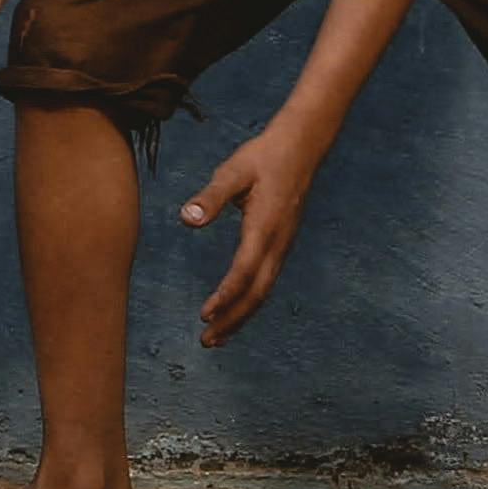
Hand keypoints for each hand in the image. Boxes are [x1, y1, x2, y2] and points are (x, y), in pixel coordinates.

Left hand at [178, 116, 329, 341]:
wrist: (300, 147)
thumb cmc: (263, 156)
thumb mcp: (233, 171)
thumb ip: (211, 196)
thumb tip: (187, 219)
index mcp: (265, 227)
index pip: (244, 272)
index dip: (225, 297)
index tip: (205, 316)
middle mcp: (277, 243)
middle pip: (256, 293)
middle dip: (232, 320)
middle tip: (206, 341)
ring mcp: (283, 247)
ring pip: (263, 292)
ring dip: (240, 317)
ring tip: (216, 338)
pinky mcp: (281, 245)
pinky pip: (266, 282)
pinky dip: (249, 303)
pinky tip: (235, 310)